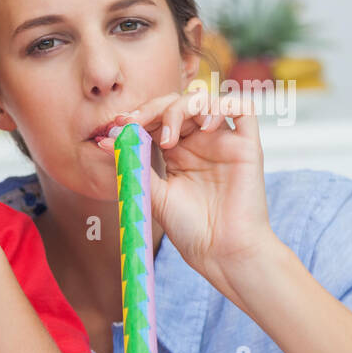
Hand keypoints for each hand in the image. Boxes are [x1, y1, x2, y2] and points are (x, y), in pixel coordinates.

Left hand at [97, 90, 277, 290]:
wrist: (220, 251)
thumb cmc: (188, 228)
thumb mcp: (151, 193)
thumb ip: (133, 164)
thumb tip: (105, 140)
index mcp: (175, 153)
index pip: (156, 119)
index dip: (137, 116)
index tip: (117, 125)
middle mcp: (199, 143)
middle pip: (177, 104)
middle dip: (152, 108)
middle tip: (134, 123)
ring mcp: (223, 142)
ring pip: (204, 101)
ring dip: (180, 108)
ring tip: (169, 138)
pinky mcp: (247, 145)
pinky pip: (242, 108)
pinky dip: (221, 106)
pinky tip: (205, 125)